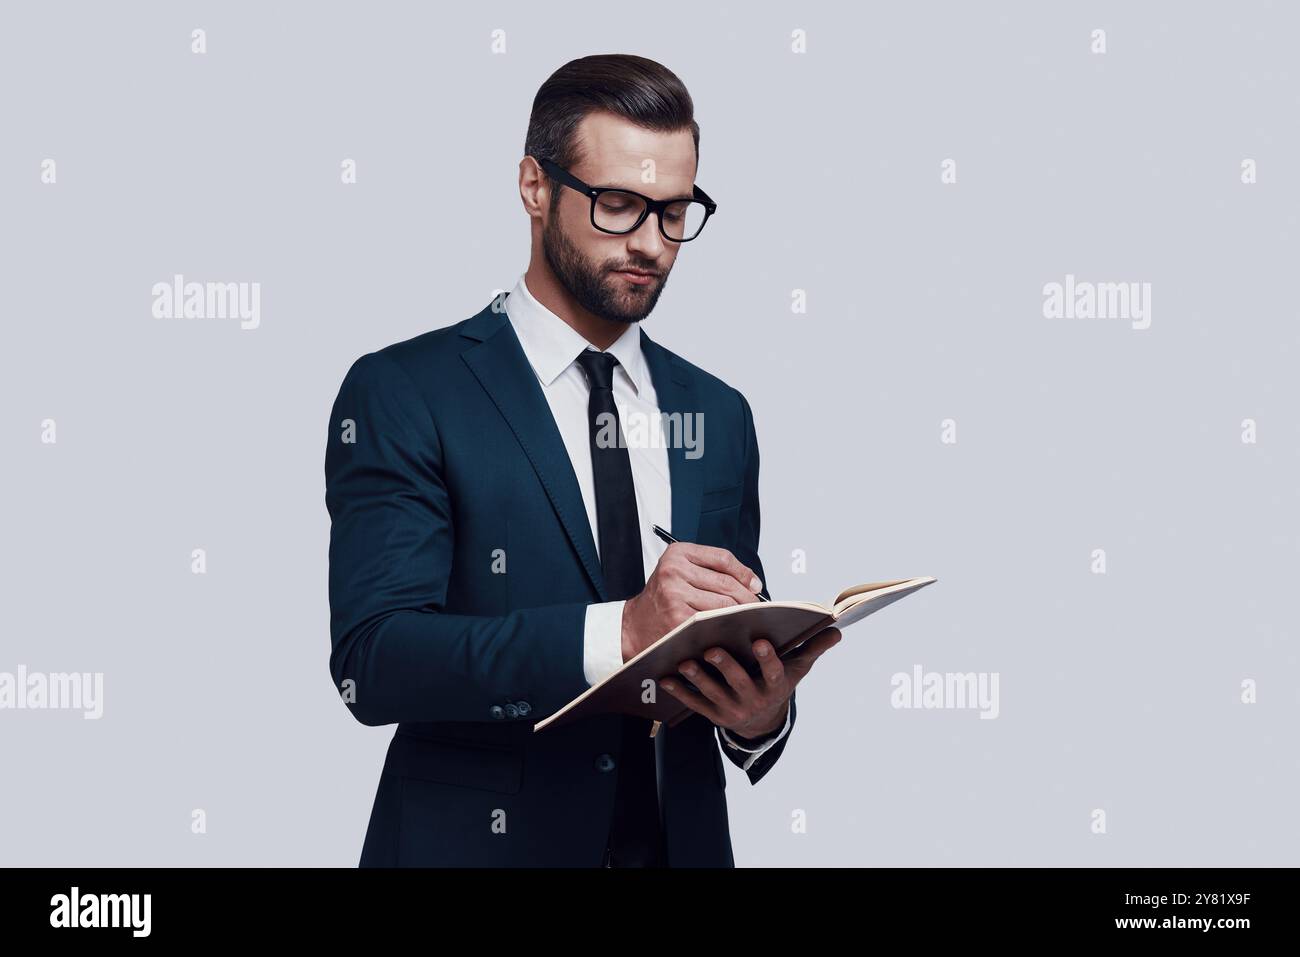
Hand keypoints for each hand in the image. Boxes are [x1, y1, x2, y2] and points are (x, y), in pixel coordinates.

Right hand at [620, 543, 763, 661]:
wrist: (635, 625)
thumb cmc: (663, 598)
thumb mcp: (680, 572)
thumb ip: (711, 570)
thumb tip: (752, 582)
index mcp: (677, 554)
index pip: (722, 558)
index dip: (744, 572)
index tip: (755, 584)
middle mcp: (673, 570)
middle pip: (726, 582)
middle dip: (747, 596)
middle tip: (755, 606)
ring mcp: (675, 594)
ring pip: (723, 603)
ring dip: (739, 612)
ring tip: (745, 616)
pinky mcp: (678, 617)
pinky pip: (713, 619)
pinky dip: (726, 624)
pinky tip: (730, 626)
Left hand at [659, 628, 841, 738]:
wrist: (762, 720)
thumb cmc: (778, 682)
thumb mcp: (797, 668)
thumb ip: (814, 647)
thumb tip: (837, 629)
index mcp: (774, 685)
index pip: (773, 672)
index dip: (767, 659)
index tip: (760, 641)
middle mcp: (753, 699)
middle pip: (739, 683)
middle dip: (726, 667)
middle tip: (713, 649)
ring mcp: (732, 709)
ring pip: (713, 694)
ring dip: (699, 679)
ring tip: (685, 662)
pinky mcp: (713, 715)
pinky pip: (695, 704)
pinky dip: (680, 692)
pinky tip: (666, 678)